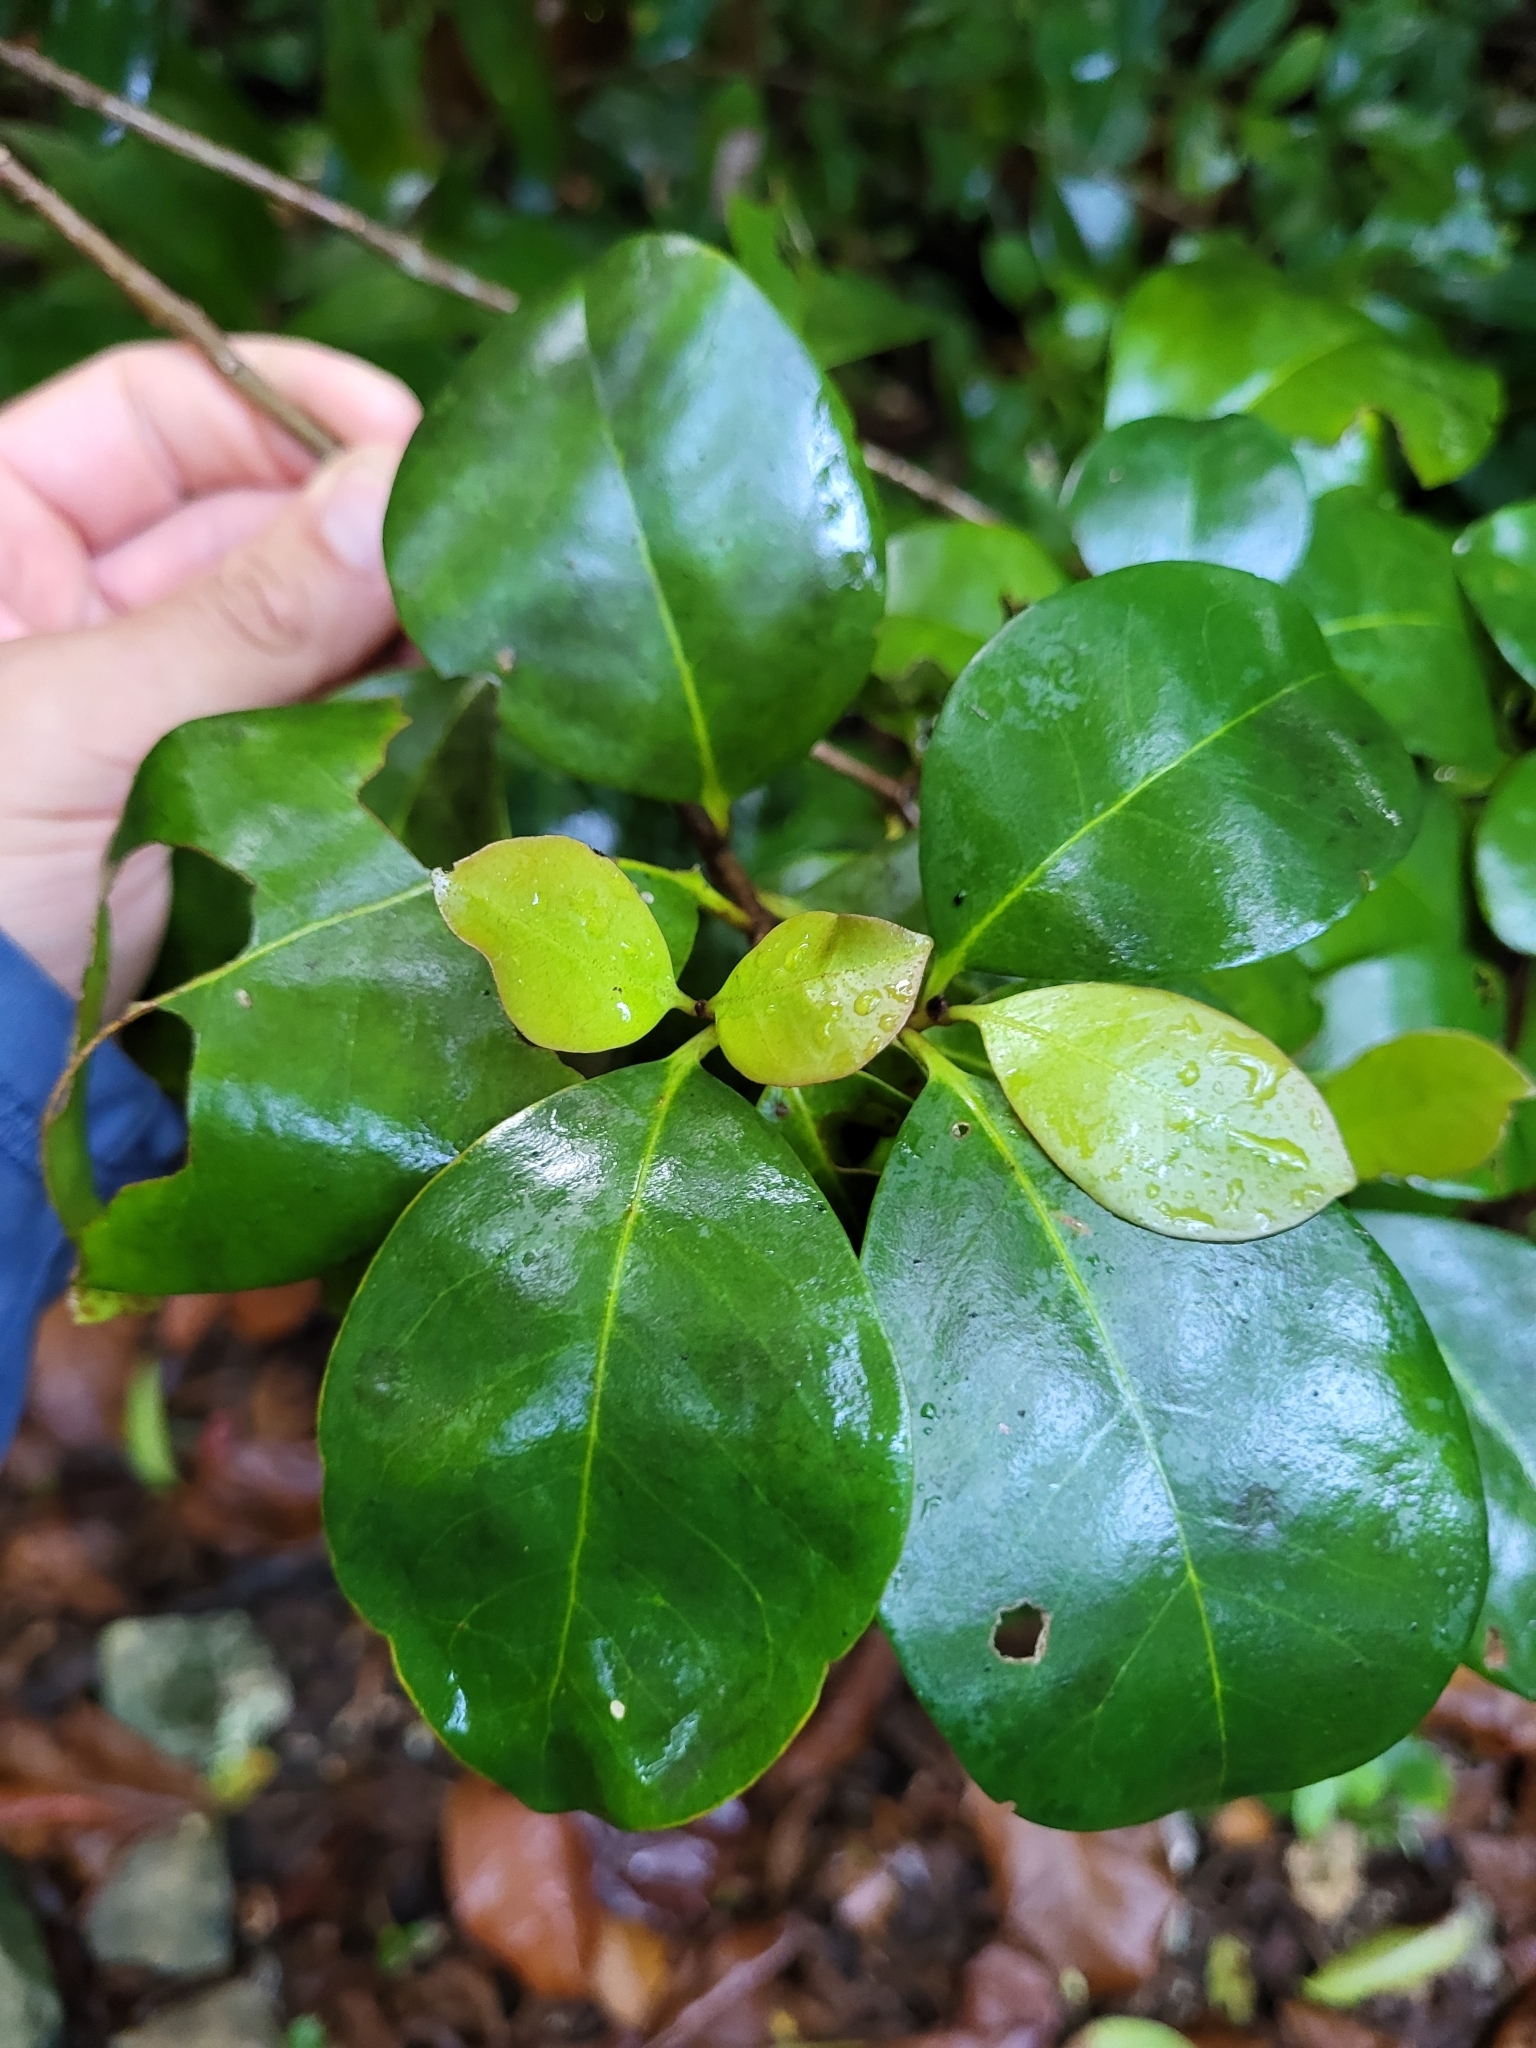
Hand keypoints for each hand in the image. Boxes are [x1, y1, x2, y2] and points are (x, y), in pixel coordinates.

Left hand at [0, 337, 421, 1010]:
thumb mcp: (86, 728)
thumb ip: (245, 617)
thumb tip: (391, 496)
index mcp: (5, 527)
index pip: (162, 410)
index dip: (282, 403)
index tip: (403, 443)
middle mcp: (91, 594)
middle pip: (252, 508)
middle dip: (358, 526)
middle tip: (462, 557)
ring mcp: (169, 692)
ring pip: (306, 614)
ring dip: (389, 619)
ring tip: (466, 636)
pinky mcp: (235, 785)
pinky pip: (324, 713)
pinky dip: (387, 706)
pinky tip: (445, 702)